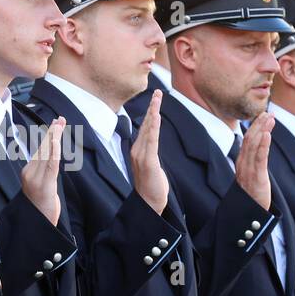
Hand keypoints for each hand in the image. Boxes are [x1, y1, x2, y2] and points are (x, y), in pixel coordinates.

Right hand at [20, 117, 64, 224]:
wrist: (36, 224)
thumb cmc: (40, 207)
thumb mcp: (41, 186)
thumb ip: (44, 171)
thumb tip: (50, 157)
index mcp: (28, 172)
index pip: (40, 149)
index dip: (49, 136)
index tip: (56, 124)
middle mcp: (29, 173)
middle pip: (42, 148)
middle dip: (52, 132)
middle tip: (60, 119)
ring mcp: (35, 179)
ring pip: (46, 153)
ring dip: (54, 137)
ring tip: (60, 124)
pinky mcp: (44, 185)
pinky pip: (50, 165)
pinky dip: (54, 151)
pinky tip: (57, 141)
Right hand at [131, 90, 168, 214]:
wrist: (148, 204)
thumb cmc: (151, 186)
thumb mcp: (151, 165)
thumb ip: (150, 152)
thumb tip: (151, 141)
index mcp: (137, 150)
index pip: (145, 128)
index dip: (150, 113)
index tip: (155, 98)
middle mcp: (137, 150)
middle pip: (145, 125)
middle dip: (152, 107)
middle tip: (158, 91)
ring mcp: (141, 156)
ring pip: (148, 130)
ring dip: (153, 113)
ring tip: (158, 99)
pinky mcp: (148, 162)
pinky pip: (152, 142)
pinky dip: (154, 128)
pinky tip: (156, 118)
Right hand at [236, 113, 272, 209]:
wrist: (249, 214)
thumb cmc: (252, 195)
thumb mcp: (251, 176)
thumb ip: (253, 163)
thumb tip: (258, 153)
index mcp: (242, 163)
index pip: (247, 140)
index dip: (255, 127)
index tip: (263, 116)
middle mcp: (243, 164)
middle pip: (250, 139)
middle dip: (259, 125)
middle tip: (268, 112)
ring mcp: (249, 170)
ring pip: (254, 145)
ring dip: (262, 130)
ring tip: (270, 118)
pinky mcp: (257, 177)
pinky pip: (259, 158)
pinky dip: (263, 145)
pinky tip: (267, 134)